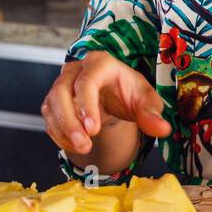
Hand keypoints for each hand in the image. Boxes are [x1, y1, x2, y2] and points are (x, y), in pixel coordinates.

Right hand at [41, 53, 170, 155]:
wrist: (116, 95)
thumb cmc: (130, 93)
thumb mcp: (145, 99)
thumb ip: (152, 113)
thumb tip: (162, 129)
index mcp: (100, 63)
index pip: (87, 81)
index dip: (87, 105)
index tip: (94, 129)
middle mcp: (76, 70)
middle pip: (61, 92)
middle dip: (70, 121)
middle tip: (84, 144)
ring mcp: (61, 84)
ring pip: (51, 105)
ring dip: (63, 130)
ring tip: (82, 148)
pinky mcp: (54, 101)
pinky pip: (49, 118)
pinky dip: (59, 134)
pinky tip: (74, 146)